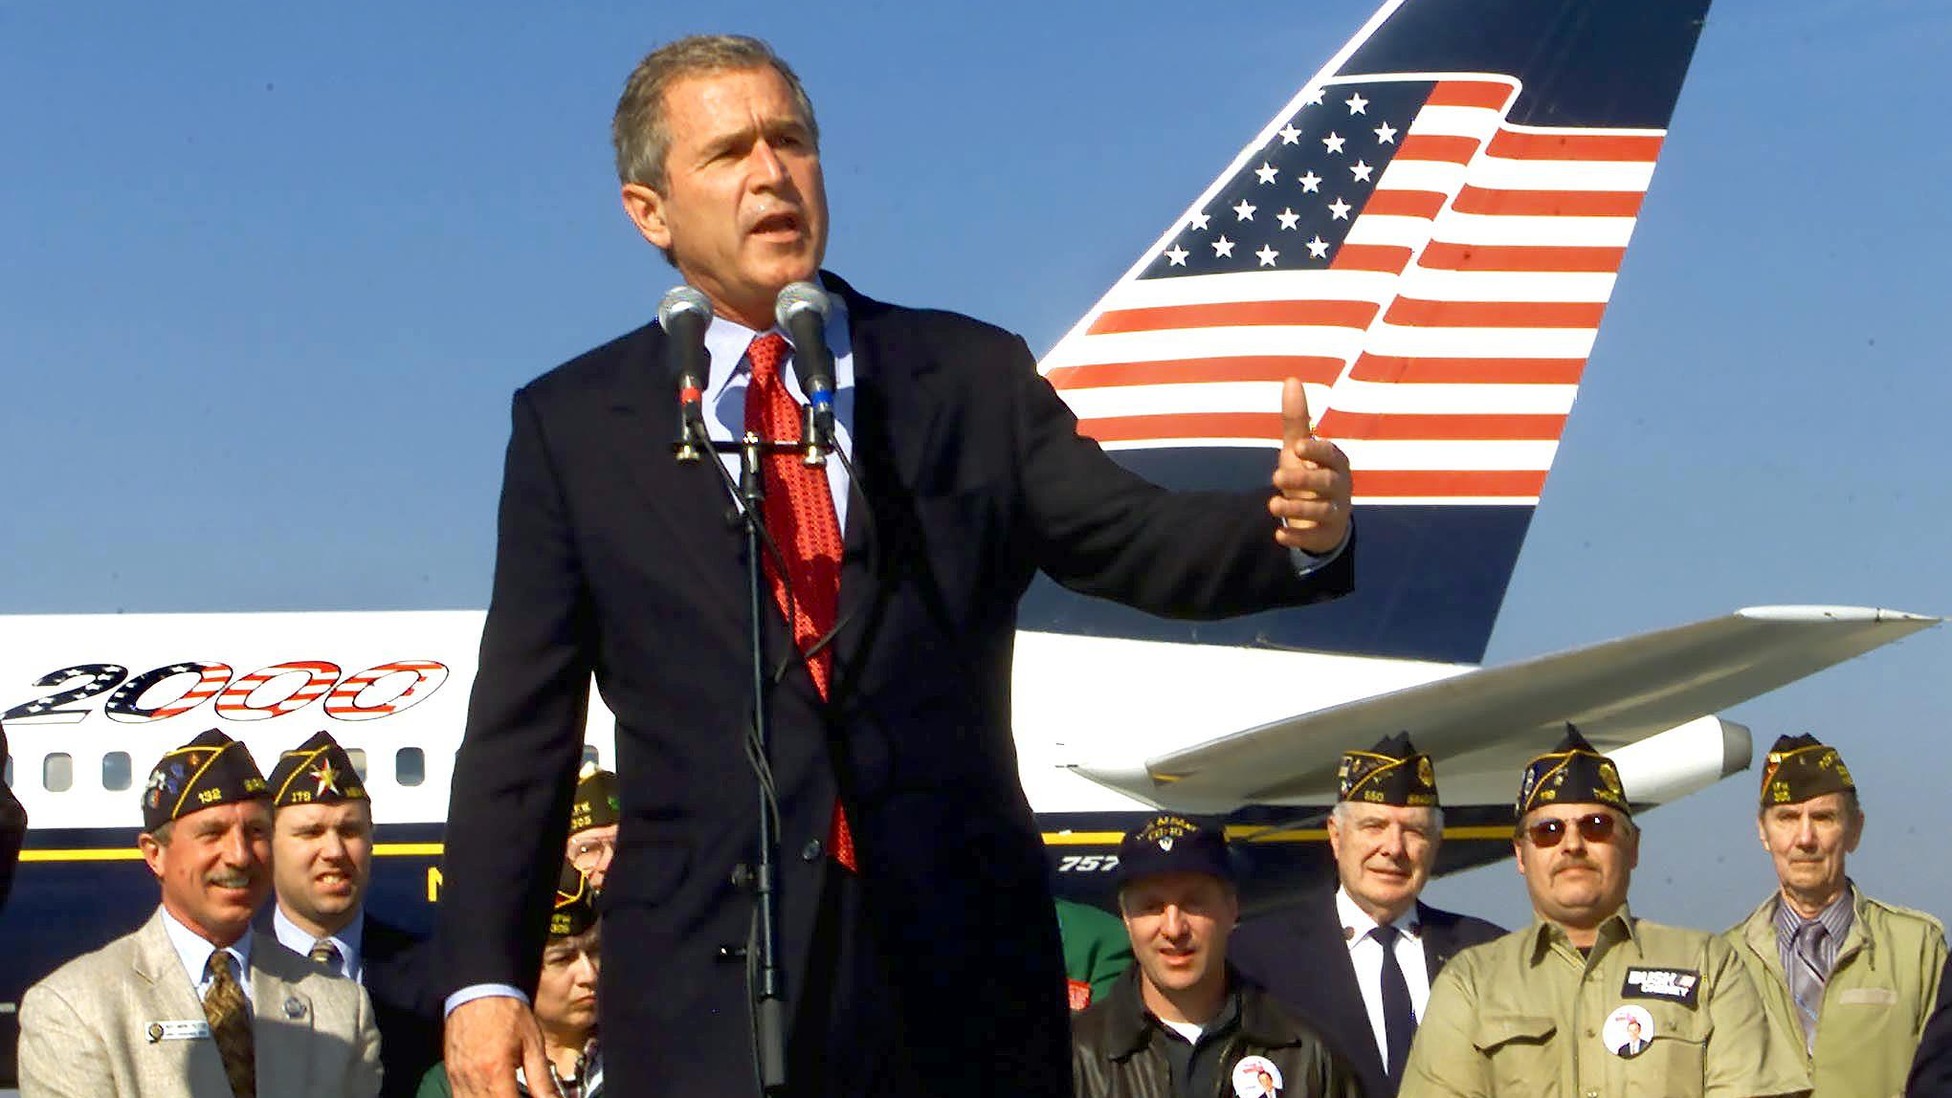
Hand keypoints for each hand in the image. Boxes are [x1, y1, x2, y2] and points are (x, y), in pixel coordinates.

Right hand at [445, 996, 558, 1097]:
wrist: (478, 988)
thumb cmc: (507, 1012)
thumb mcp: (533, 1044)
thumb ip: (543, 1080)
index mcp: (495, 1072)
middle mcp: (472, 1080)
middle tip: (520, 1094)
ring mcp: (457, 1079)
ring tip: (508, 1092)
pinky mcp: (450, 1075)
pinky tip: (493, 1093)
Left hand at [1268, 377, 1351, 552]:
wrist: (1323, 519)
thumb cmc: (1310, 474)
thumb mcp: (1301, 449)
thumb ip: (1297, 419)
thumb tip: (1291, 379)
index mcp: (1335, 463)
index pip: (1330, 454)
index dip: (1317, 450)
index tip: (1297, 446)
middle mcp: (1340, 487)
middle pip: (1325, 483)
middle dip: (1303, 479)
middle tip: (1276, 476)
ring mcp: (1335, 513)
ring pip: (1320, 511)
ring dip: (1296, 508)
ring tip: (1272, 506)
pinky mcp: (1325, 535)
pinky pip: (1313, 537)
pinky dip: (1297, 537)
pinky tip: (1278, 536)